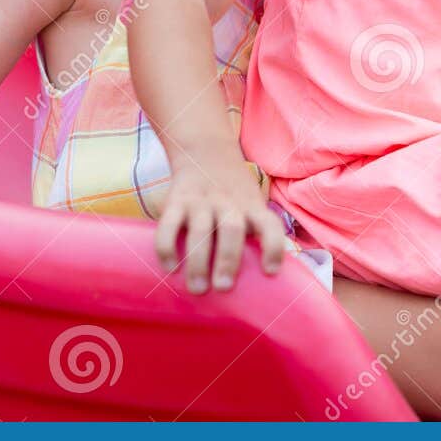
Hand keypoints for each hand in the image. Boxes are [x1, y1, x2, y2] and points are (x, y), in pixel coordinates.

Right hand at [154, 158, 288, 293]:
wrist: (206, 151)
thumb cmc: (233, 192)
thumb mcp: (252, 202)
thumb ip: (257, 231)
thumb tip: (266, 278)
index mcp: (252, 206)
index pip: (270, 224)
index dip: (274, 247)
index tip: (271, 272)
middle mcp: (228, 203)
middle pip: (232, 229)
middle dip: (229, 260)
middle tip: (224, 288)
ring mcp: (201, 201)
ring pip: (200, 230)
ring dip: (198, 261)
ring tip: (198, 289)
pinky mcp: (176, 201)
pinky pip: (168, 225)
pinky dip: (167, 248)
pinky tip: (170, 269)